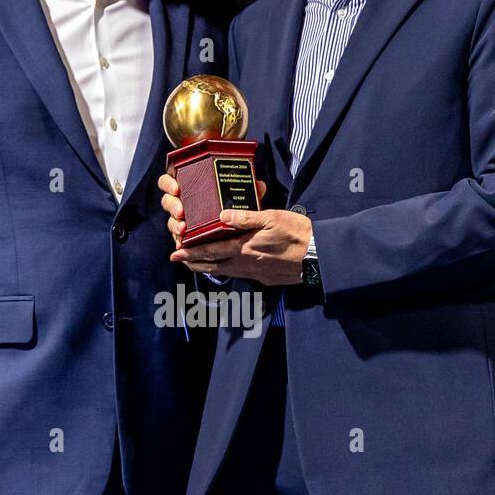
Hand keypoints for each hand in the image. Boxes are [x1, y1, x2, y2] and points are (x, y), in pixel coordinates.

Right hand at [158, 170, 268, 248]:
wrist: (238, 227)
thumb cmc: (233, 204)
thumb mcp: (241, 196)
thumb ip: (248, 190)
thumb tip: (260, 185)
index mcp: (189, 185)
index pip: (171, 179)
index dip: (169, 183)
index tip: (177, 188)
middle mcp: (182, 201)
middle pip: (167, 200)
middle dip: (172, 206)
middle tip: (181, 212)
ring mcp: (182, 219)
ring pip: (171, 221)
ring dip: (174, 225)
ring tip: (183, 229)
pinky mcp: (186, 235)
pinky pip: (178, 238)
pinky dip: (179, 241)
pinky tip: (183, 246)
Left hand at [164, 195, 311, 285]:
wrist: (318, 257)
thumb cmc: (297, 233)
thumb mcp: (272, 217)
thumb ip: (246, 217)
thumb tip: (222, 215)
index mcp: (245, 248)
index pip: (211, 251)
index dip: (192, 253)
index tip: (176, 253)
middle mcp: (246, 264)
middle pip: (214, 266)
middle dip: (194, 263)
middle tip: (179, 260)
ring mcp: (256, 274)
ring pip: (226, 272)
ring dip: (209, 268)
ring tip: (197, 264)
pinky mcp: (265, 279)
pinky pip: (241, 275)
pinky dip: (228, 271)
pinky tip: (227, 267)